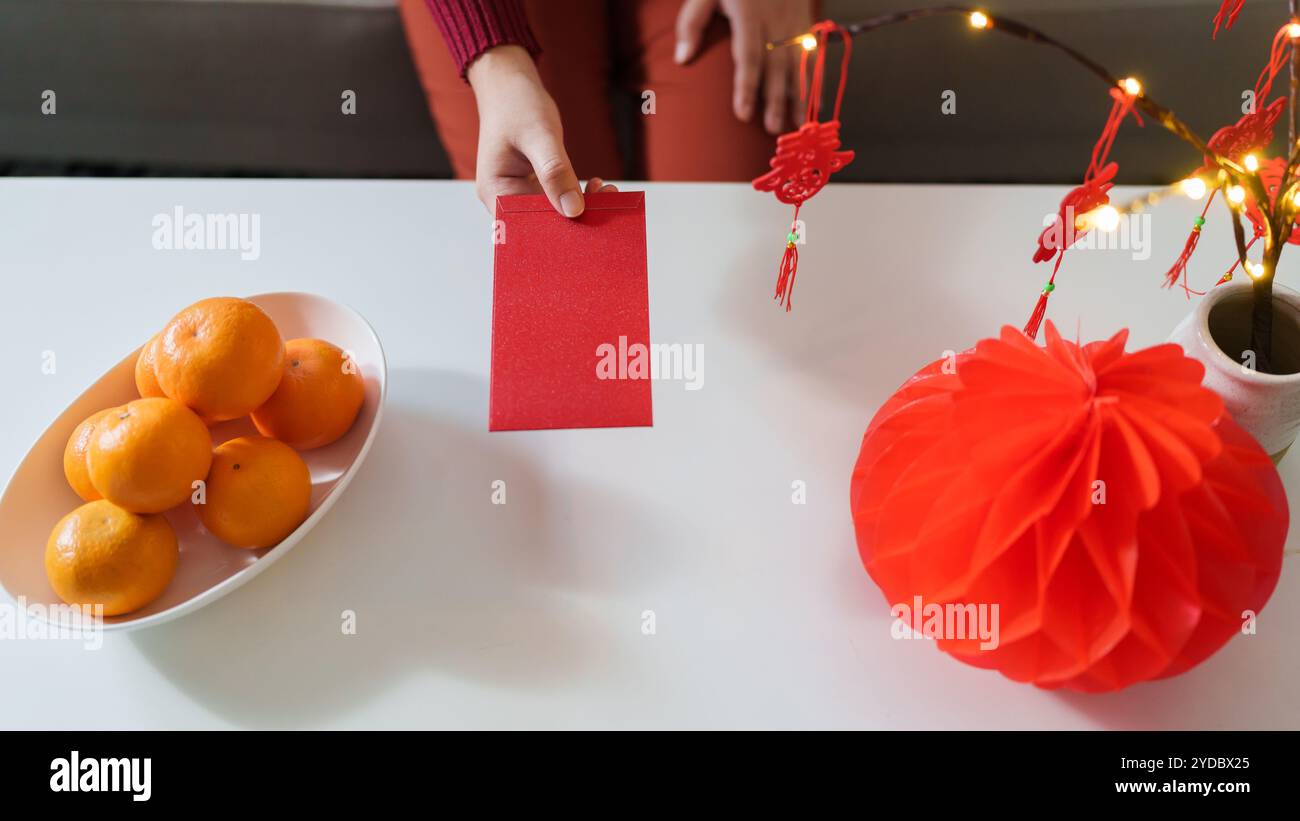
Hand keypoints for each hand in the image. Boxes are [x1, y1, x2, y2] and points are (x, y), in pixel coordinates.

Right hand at [467, 46, 614, 215]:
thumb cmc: (516, 103)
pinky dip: (577, 194)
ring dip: (581, 206)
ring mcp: (520, 192)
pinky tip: (596, 186)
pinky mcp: (534, 185)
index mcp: (496, 192)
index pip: (528, 225)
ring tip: (606, 192)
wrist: (509, 83)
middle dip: (574, 219)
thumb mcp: (539, 135)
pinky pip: (557, 198)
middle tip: (607, 203)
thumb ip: (555, 172)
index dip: (559, 230)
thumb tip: (573, 210)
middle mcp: (505, 197)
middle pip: (542, 223)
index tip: (591, 223)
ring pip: (553, 211)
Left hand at [675, 0, 814, 134]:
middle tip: (772, 129)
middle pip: (775, 65)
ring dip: (797, 96)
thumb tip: (682, 58)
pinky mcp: (806, 20)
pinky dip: (813, 81)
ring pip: (797, 63)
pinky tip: (813, 103)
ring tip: (794, 124)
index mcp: (748, 12)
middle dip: (774, 99)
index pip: (748, 55)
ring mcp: (794, 19)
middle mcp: (775, 19)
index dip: (746, 86)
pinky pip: (811, 55)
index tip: (743, 113)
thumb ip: (693, 22)